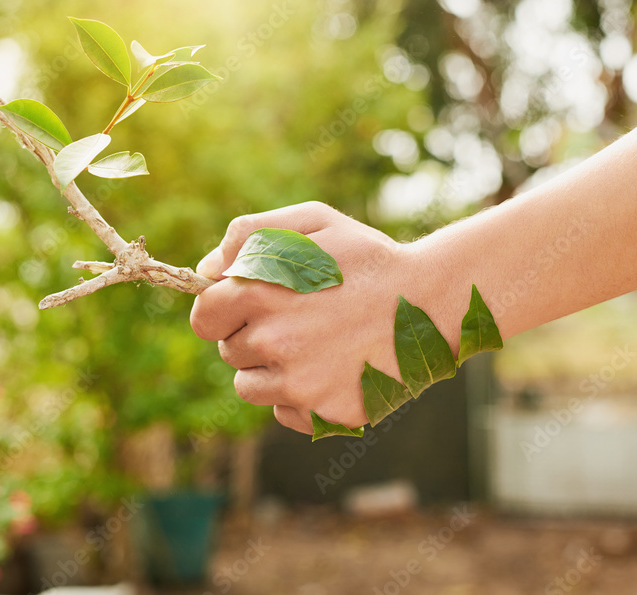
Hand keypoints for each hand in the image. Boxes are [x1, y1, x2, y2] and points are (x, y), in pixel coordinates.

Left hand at [190, 202, 429, 433]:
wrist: (431, 300)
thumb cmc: (367, 257)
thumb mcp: (311, 222)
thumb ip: (249, 235)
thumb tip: (208, 271)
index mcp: (259, 292)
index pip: (205, 318)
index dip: (222, 311)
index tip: (245, 307)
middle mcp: (274, 341)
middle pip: (230, 352)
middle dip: (253, 336)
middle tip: (300, 318)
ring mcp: (300, 383)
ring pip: (251, 387)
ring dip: (271, 370)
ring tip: (315, 344)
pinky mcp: (325, 414)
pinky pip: (286, 412)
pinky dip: (300, 397)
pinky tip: (334, 369)